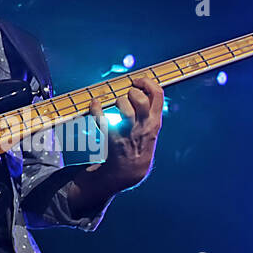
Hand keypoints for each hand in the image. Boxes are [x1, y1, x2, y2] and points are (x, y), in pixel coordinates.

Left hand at [88, 76, 162, 190]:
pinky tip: (94, 104)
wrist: (129, 171)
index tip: (137, 81)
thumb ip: (150, 111)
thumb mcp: (152, 128)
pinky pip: (103, 120)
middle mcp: (143, 126)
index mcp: (154, 121)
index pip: (158, 94)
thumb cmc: (138, 144)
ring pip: (125, 110)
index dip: (147, 82)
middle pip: (140, 101)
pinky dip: (96, 109)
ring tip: (116, 104)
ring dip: (118, 101)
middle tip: (127, 95)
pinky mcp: (113, 139)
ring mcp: (128, 133)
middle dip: (132, 92)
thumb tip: (143, 88)